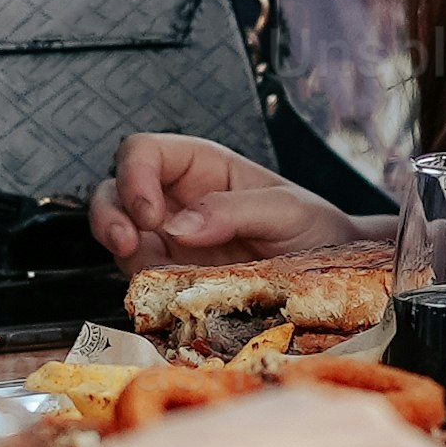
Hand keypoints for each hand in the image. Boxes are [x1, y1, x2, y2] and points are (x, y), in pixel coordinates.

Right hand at [92, 132, 349, 270]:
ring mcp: (171, 242)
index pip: (146, 152)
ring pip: (119, 237)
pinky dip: (142, 288)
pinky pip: (141, 281)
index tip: (151, 213)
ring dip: (122, 254)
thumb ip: (236, 210)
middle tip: (128, 244)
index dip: (135, 175)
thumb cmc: (317, 231)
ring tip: (149, 272)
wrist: (336, 281)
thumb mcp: (288, 211)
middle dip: (109, 215)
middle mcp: (178, 201)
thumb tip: (180, 226)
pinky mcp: (174, 281)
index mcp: (203, 168)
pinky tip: (164, 294)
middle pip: (114, 191)